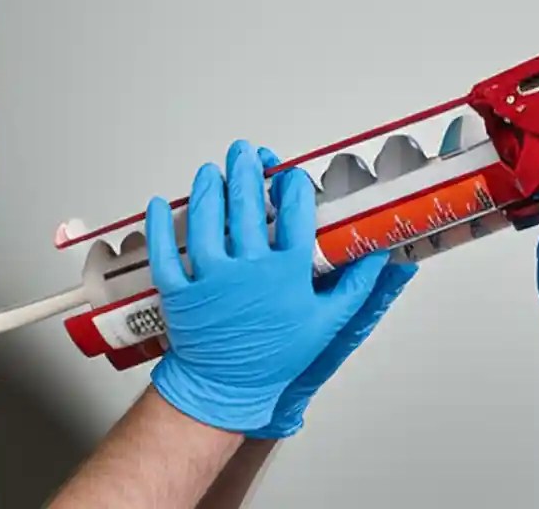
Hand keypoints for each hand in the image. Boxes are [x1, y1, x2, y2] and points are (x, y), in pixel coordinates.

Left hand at [146, 139, 392, 431]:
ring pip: (207, 218)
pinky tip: (160, 204)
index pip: (294, 211)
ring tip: (212, 171)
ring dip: (208, 186)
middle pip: (246, 202)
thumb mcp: (327, 321)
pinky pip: (166, 250)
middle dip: (245, 168)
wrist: (228, 386)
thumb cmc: (277, 355)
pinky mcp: (179, 290)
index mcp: (287, 272)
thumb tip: (378, 253)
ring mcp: (210, 278)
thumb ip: (354, 283)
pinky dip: (160, 224)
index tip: (290, 176)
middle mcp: (248, 270)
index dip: (292, 184)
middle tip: (244, 152)